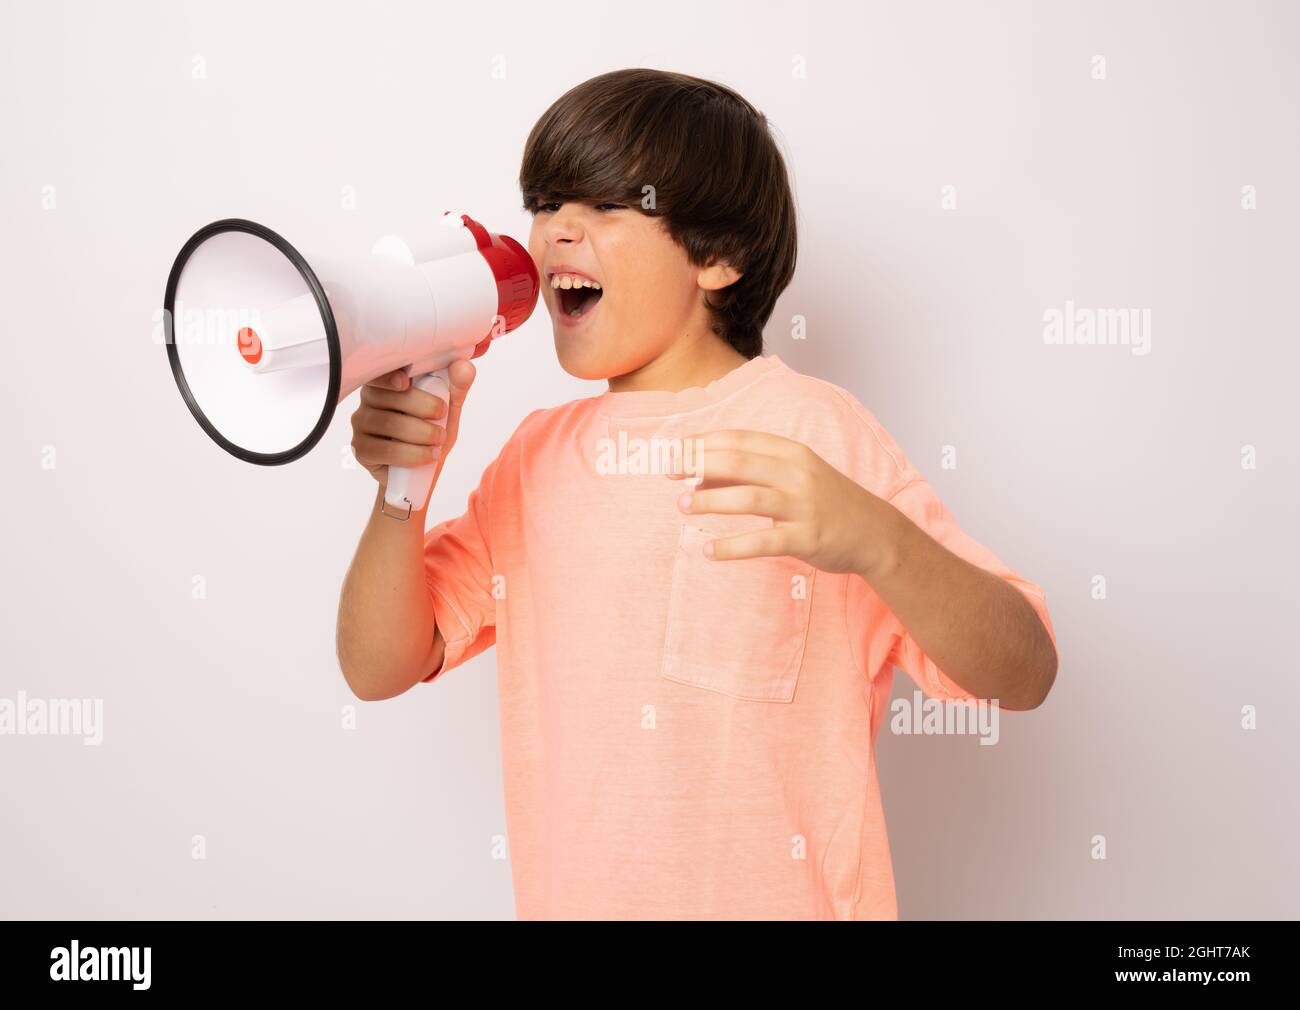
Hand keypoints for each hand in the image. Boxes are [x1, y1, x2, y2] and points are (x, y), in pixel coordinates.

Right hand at [349, 360, 475, 489]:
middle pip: (389, 398)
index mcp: (387, 383)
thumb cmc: (431, 433)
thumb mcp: (449, 410)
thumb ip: (457, 387)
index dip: (388, 377)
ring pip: (389, 424)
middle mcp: (368, 401)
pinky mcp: (361, 450)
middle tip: (442, 417)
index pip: (380, 373)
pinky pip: (385, 450)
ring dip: (422, 433)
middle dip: (423, 407)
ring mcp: (361, 426)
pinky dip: (413, 453)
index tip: (406, 382)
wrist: (422, 473)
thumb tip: (464, 365)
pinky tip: (428, 455)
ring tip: (439, 440)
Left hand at [666, 429, 896, 576]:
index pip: (739, 440)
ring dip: (709, 500)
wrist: (875, 532)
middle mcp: (797, 474)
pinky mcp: (806, 538)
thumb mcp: (792, 477)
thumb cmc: (825, 501)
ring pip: (747, 498)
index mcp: (792, 452)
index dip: (702, 443)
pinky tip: (708, 550)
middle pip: (738, 462)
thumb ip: (749, 473)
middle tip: (667, 471)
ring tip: (681, 505)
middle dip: (697, 463)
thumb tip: (696, 476)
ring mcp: (802, 506)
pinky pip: (762, 542)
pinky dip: (732, 546)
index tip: (673, 450)